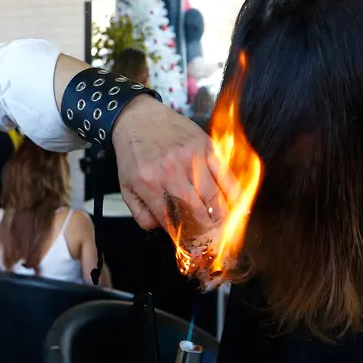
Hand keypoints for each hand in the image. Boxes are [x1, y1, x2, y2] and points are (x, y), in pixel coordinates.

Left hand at [112, 96, 235, 233]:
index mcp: (150, 184)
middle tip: (210, 239)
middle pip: (197, 210)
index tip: (189, 244)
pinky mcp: (205, 146)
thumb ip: (141, 212)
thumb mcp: (126, 186)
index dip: (182, 236)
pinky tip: (236, 203)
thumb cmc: (133, 153)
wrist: (138, 117)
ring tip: (222, 226)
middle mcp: (172, 171)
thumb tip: (160, 228)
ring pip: (213, 195)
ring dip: (220, 215)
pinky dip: (233, 191)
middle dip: (206, 229)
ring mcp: (191, 158)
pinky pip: (224, 173)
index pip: (171, 219)